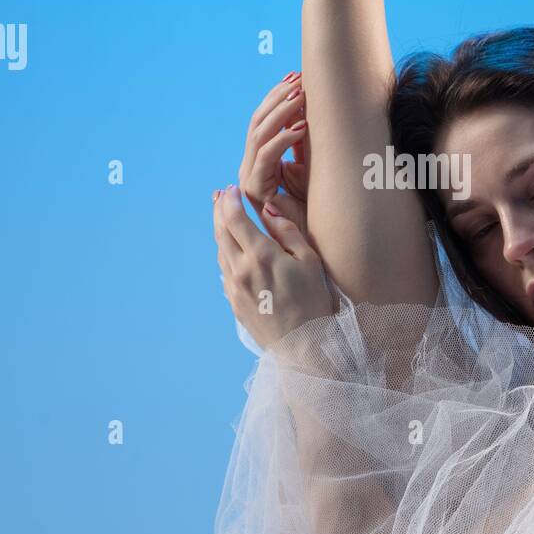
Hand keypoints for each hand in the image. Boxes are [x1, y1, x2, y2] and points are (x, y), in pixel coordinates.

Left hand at [212, 184, 332, 349]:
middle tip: (220, 195)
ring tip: (223, 217)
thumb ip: (287, 232)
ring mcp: (234, 287)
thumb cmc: (314, 301)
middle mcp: (241, 269)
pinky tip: (231, 248)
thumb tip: (268, 210)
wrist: (304, 345)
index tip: (231, 188)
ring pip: (220, 251)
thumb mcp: (309, 262)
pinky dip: (225, 252)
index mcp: (261, 256)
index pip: (234, 218)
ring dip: (220, 230)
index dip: (230, 200)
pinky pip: (224, 270)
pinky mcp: (234, 302)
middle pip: (220, 232)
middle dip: (219, 210)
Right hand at [238, 73, 307, 223]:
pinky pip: (266, 158)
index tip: (296, 74)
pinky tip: (301, 127)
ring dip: (280, 112)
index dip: (277, 95)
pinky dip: (282, 139)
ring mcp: (250, 179)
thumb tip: (309, 105)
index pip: (263, 119)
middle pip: (257, 122)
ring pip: (259, 136)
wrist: (315, 240)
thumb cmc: (318, 203)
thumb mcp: (312, 163)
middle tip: (299, 79)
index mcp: (261, 158)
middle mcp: (251, 166)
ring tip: (301, 96)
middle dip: (278, 98)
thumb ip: (304, 138)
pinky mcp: (256, 192)